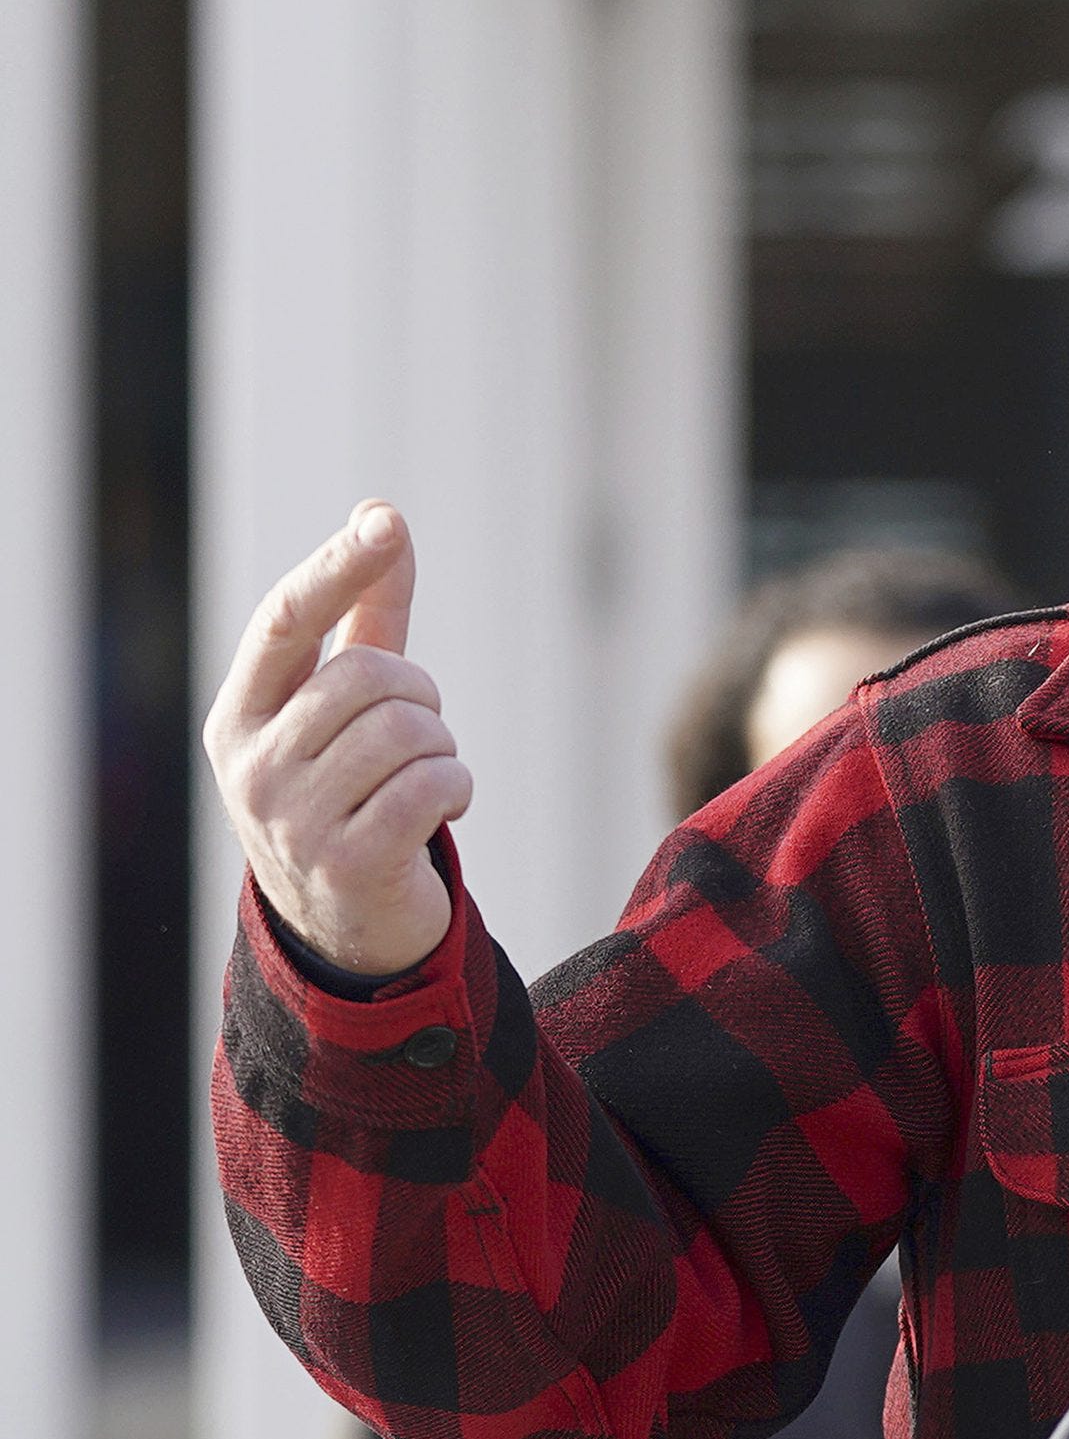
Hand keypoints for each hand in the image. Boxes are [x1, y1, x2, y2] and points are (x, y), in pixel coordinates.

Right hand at [205, 501, 471, 975]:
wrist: (346, 924)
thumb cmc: (349, 792)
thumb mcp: (344, 706)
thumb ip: (365, 615)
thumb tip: (380, 514)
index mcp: (240, 715)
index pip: (286, 621)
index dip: (339, 568)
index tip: (383, 524)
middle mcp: (249, 765)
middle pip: (371, 677)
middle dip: (422, 700)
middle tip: (416, 742)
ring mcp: (289, 820)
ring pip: (410, 731)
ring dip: (442, 750)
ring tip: (421, 784)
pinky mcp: (345, 863)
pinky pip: (434, 786)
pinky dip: (458, 790)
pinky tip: (437, 816)